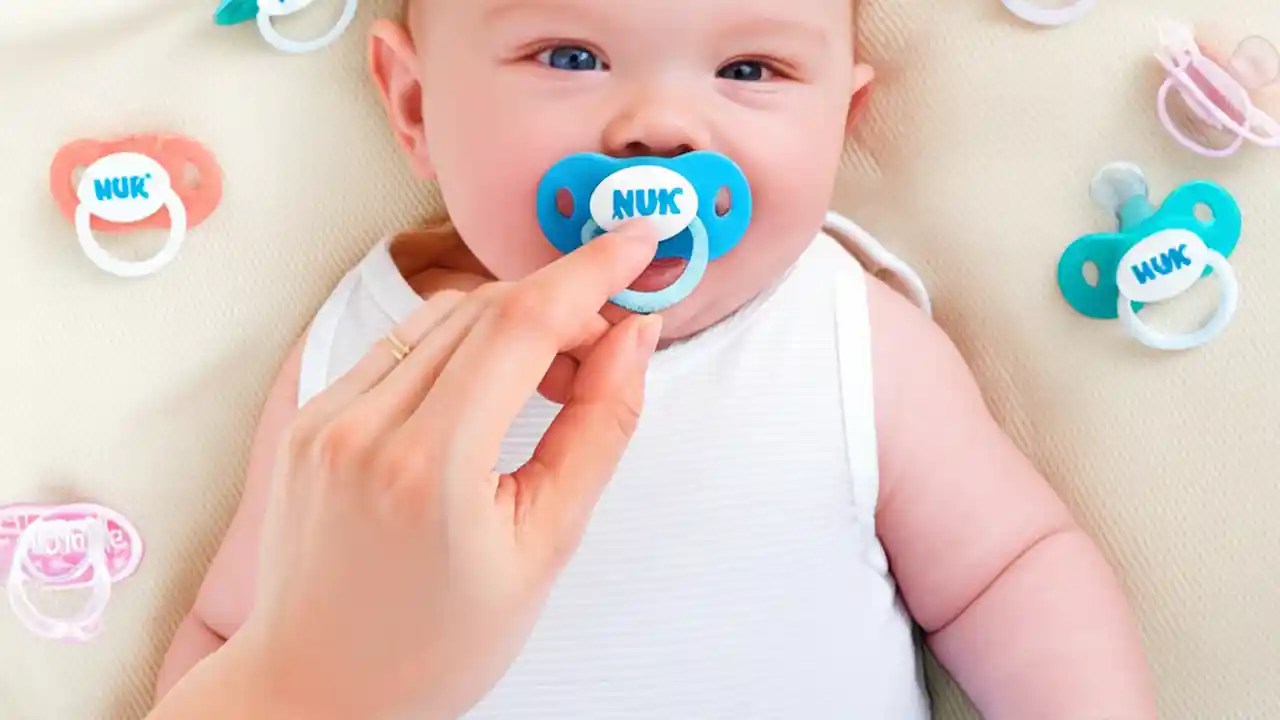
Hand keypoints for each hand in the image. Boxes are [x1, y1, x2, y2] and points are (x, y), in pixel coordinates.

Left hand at [187, 221, 660, 719]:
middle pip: (485, 308)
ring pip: (441, 316)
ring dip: (512, 322)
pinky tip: (490, 390)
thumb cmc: (434, 645)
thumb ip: (597, 430)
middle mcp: (363, 427)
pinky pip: (399, 346)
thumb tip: (633, 339)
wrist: (320, 689)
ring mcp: (325, 418)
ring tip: (552, 379)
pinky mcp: (309, 418)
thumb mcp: (544, 547)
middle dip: (563, 304)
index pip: (522, 323)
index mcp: (429, 467)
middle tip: (611, 343)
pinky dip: (460, 345)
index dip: (592, 270)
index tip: (640, 240)